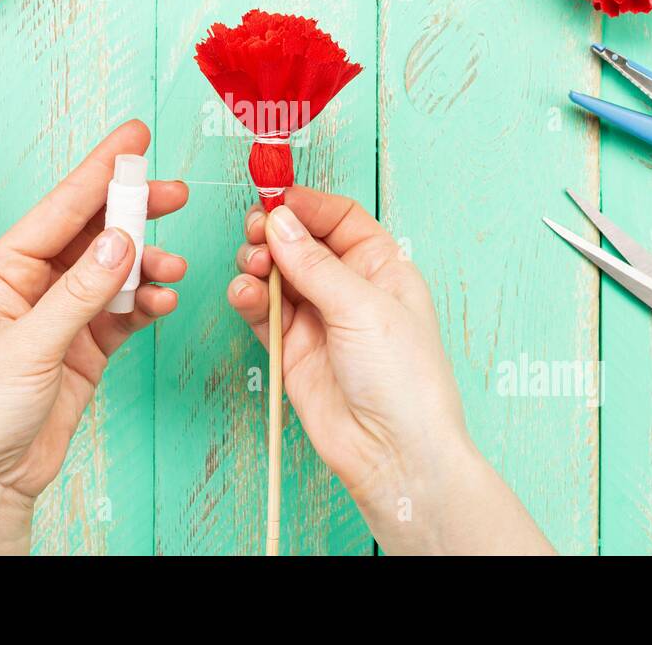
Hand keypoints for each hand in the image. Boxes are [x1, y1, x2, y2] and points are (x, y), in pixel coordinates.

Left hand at [0, 120, 187, 553]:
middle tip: (173, 191)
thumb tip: (122, 240)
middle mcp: (34, 283)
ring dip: (146, 264)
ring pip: (114, 269)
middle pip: (92, 231)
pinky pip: (124, 309)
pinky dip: (147, 301)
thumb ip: (80, 293)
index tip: (134, 139)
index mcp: (3, 269)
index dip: (100, 171)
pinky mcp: (86, 346)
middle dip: (134, 210)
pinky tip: (163, 300)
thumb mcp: (29, 347)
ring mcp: (63, 314)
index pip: (60, 208)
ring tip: (174, 268)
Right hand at [229, 187, 551, 554]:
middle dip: (274, 232)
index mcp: (382, 268)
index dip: (307, 205)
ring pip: (276, 273)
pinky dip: (248, 298)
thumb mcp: (363, 308)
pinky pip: (261, 311)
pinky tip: (246, 294)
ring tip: (254, 269)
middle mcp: (348, 289)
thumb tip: (279, 221)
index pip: (340, 219)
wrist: (393, 453)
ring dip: (258, 263)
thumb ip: (314, 264)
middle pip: (301, 242)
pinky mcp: (291, 349)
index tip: (274, 197)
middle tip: (256, 232)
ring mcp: (318, 319)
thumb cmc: (405, 381)